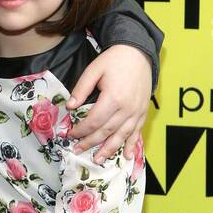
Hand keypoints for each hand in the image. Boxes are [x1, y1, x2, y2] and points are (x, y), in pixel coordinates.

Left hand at [66, 43, 152, 162]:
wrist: (138, 52)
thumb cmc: (115, 59)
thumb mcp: (93, 70)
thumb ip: (81, 89)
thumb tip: (70, 107)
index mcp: (113, 98)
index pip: (93, 121)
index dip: (81, 130)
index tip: (70, 134)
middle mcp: (126, 108)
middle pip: (105, 132)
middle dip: (90, 143)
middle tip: (77, 151)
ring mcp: (136, 112)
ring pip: (121, 136)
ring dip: (109, 150)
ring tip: (98, 159)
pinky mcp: (143, 112)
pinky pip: (137, 132)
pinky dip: (132, 144)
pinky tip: (127, 155)